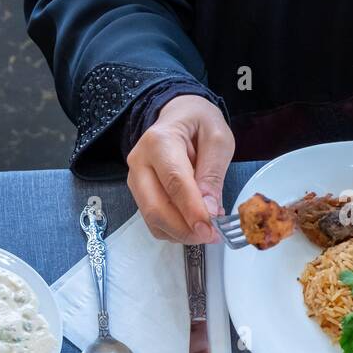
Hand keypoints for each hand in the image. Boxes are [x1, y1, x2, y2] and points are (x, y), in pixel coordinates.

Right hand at [126, 94, 234, 243]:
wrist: (178, 117)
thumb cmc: (198, 123)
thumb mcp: (218, 139)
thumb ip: (213, 173)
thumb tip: (210, 210)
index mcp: (159, 142)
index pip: (174, 182)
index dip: (191, 210)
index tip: (210, 229)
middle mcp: (139, 162)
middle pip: (155, 207)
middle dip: (184, 228)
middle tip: (211, 236)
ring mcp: (135, 180)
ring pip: (152, 218)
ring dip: (180, 232)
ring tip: (206, 230)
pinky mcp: (138, 194)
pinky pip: (153, 221)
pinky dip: (173, 230)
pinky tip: (192, 223)